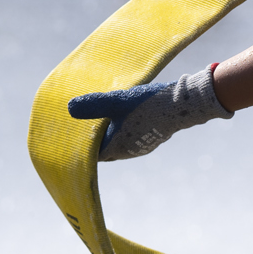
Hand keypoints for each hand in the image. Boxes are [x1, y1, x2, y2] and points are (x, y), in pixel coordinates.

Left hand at [68, 66, 233, 161]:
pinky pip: (130, 138)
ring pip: (117, 144)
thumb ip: (93, 105)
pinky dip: (122, 131)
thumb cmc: (149, 104)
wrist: (184, 105)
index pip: (90, 153)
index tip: (70, 134)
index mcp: (116, 146)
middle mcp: (128, 151)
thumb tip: (68, 108)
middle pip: (103, 149)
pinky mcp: (151, 138)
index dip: (79, 145)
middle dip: (92, 140)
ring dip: (108, 134)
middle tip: (81, 125)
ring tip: (99, 118)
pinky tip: (122, 116)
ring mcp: (141, 146)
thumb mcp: (117, 101)